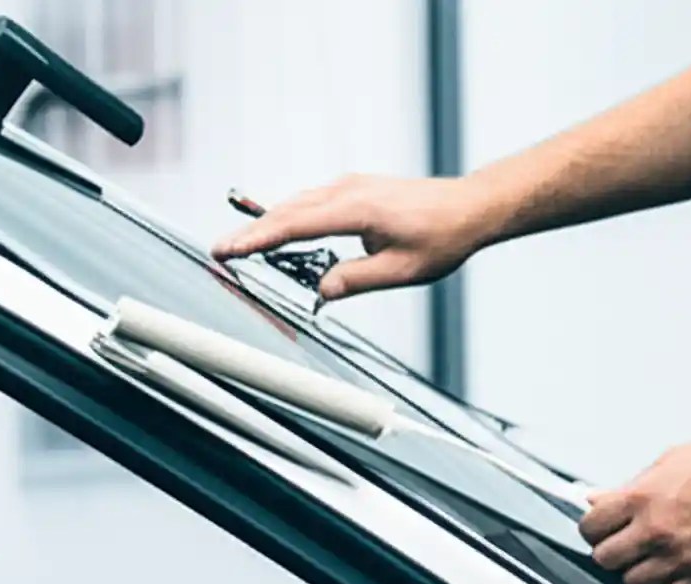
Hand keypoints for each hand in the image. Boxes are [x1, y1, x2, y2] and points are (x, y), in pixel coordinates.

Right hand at [212, 175, 494, 300]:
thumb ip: (358, 280)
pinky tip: (283, 231)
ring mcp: (352, 186)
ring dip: (270, 223)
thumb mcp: (402, 270)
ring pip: (299, 204)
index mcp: (356, 209)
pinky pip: (314, 201)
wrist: (470, 207)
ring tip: (242, 246)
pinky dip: (292, 216)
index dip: (257, 238)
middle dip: (252, 232)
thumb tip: (323, 292)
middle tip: (221, 251)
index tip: (228, 249)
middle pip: (288, 212)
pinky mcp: (357, 189)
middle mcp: (349, 191)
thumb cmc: (443, 237)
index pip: (294, 225)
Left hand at [579, 433, 690, 583]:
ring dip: (637, 571)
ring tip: (652, 554)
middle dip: (611, 550)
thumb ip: (632, 486)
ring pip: (633, 583)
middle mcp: (659, 532)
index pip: (591, 527)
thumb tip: (599, 498)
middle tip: (624, 541)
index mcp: (645, 498)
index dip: (592, 528)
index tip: (600, 527)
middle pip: (605, 560)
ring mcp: (682, 559)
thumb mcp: (672, 461)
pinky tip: (672, 570)